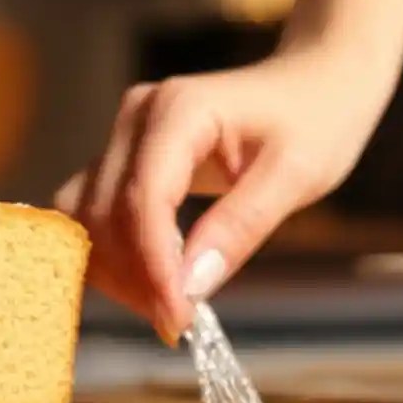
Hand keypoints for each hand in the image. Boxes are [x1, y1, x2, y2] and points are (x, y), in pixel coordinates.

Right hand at [54, 40, 399, 341]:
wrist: (313, 81)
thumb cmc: (315, 121)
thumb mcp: (296, 177)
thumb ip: (241, 227)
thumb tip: (189, 289)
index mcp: (180, 110)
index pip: (143, 197)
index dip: (152, 265)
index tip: (178, 316)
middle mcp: (137, 116)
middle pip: (105, 211)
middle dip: (134, 276)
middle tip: (179, 321)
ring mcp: (123, 134)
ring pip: (86, 215)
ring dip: (115, 269)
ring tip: (166, 303)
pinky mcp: (122, 156)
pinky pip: (93, 212)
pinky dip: (111, 254)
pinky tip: (149, 281)